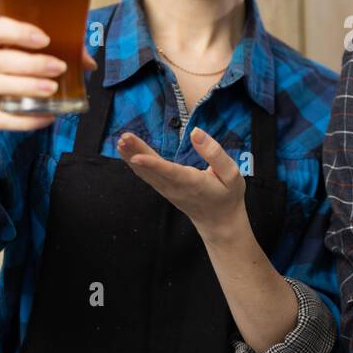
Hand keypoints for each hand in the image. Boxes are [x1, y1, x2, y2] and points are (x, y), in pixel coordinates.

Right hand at [0, 16, 96, 131]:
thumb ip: (59, 50)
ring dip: (26, 88)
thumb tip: (88, 63)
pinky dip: (23, 121)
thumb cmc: (13, 64)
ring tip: (52, 90)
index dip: (19, 33)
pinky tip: (46, 118)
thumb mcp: (30, 52)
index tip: (45, 40)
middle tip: (59, 68)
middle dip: (32, 64)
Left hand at [118, 125, 247, 240]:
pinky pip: (147, 176)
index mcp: (193, 183)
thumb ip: (215, 153)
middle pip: (152, 170)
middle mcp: (175, 188)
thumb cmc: (227, 195)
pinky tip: (126, 153)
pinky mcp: (163, 190)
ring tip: (120, 141)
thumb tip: (196, 131)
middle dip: (136, 152)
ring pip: (146, 173)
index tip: (136, 155)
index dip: (153, 164)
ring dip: (131, 156)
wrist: (219, 221)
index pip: (170, 172)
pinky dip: (135, 164)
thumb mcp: (231, 174)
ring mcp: (167, 191)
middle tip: (123, 137)